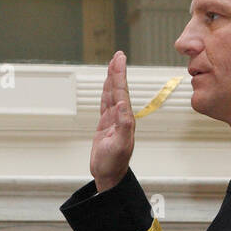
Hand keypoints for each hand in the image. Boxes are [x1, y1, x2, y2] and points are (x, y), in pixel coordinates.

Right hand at [90, 50, 135, 191]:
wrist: (109, 175)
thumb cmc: (114, 163)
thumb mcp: (119, 145)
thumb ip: (123, 125)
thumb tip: (123, 104)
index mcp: (125, 118)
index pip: (122, 92)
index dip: (120, 75)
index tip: (119, 60)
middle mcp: (121, 116)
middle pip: (118, 89)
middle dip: (117, 72)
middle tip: (118, 55)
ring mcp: (113, 119)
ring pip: (112, 94)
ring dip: (113, 78)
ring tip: (114, 63)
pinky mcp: (106, 124)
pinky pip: (105, 103)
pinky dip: (106, 91)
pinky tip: (107, 84)